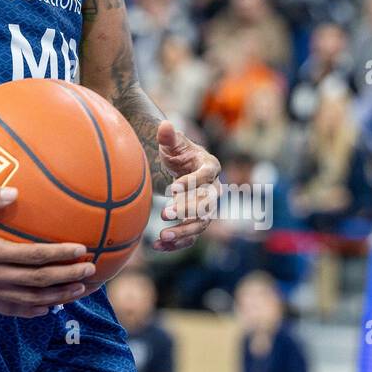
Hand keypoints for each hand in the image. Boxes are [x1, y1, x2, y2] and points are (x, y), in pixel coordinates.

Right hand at [0, 187, 96, 317]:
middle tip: (91, 270)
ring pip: (28, 299)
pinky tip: (48, 306)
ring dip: (56, 295)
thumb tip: (16, 190)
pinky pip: (9, 309)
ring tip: (79, 290)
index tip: (81, 249)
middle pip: (36, 282)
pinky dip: (32, 309)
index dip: (58, 255)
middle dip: (66, 277)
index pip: (31, 256)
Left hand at [153, 120, 220, 251]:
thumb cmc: (177, 152)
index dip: (191, 183)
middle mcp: (214, 189)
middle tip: (164, 214)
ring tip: (161, 237)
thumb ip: (169, 136)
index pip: (205, 176)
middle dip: (186, 210)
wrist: (180, 169)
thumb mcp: (172, 143)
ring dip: (182, 232)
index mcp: (210, 167)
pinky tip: (158, 246)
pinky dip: (176, 243)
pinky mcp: (196, 221)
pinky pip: (191, 235)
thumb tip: (165, 125)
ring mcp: (207, 207)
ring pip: (200, 224)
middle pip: (206, 204)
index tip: (172, 188)